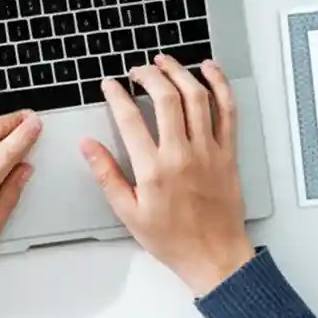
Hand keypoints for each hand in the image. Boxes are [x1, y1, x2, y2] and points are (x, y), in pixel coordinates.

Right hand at [81, 55, 251, 296]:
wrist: (214, 255)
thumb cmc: (172, 239)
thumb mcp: (128, 213)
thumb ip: (106, 175)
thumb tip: (88, 146)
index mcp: (153, 170)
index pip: (130, 118)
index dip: (117, 95)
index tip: (110, 84)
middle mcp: (182, 154)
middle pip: (166, 98)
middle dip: (149, 75)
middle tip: (138, 70)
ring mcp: (209, 150)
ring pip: (197, 98)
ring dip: (181, 73)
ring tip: (166, 62)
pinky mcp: (229, 152)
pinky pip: (228, 111)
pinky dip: (220, 85)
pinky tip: (210, 70)